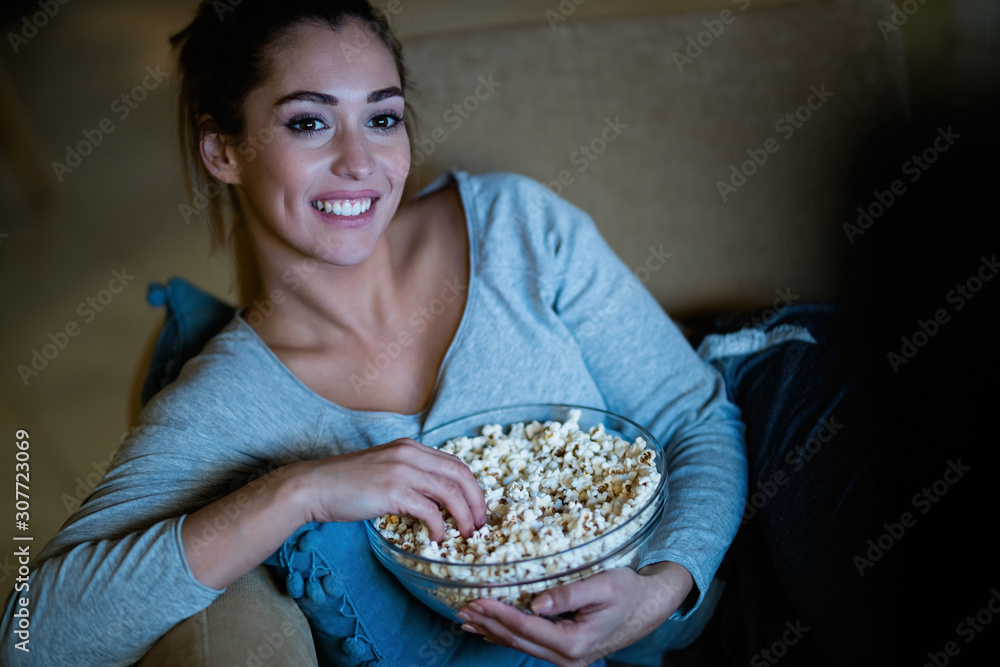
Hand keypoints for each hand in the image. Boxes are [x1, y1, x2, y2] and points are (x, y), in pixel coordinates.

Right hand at [289, 438, 486, 540]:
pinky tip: (438, 538)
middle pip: (461, 474)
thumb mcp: (384, 470)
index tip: (475, 508)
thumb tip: (434, 501)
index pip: (455, 463)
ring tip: (467, 534)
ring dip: (465, 516)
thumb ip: (409, 476)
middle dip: (476, 501)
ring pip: (451, 492)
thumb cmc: (345, 484)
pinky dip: (440, 527)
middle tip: (480, 524)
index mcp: (410, 447)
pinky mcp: (393, 491)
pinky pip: (430, 511)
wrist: (313, 486)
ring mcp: (402, 471)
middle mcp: (410, 454)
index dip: (471, 487)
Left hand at [456, 562, 693, 665]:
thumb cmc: (627, 591)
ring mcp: (567, 659)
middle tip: (463, 608)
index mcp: (575, 643)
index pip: (527, 627)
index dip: (499, 613)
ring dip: (493, 631)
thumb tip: (536, 604)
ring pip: (521, 645)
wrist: (647, 606)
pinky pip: (531, 644)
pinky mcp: (566, 653)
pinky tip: (491, 630)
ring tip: (467, 619)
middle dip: (489, 624)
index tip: (478, 599)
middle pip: (519, 640)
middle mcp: (569, 658)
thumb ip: (569, 595)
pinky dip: (508, 635)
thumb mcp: (602, 586)